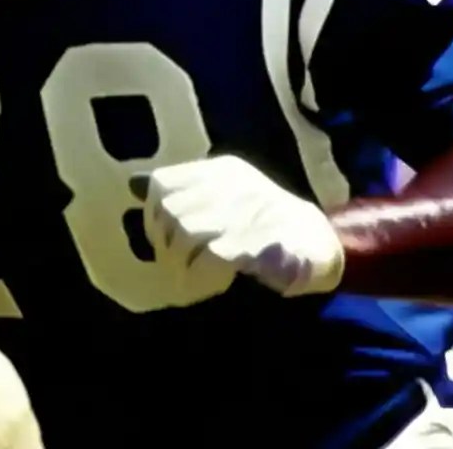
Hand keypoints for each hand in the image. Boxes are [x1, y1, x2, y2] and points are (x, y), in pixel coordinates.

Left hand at [131, 155, 344, 297]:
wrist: (319, 248)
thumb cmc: (262, 231)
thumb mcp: (221, 203)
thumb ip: (180, 194)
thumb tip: (132, 185)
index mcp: (222, 171)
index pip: (164, 184)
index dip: (156, 217)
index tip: (167, 240)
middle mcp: (234, 183)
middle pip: (170, 211)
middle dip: (169, 245)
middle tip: (185, 266)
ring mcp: (249, 210)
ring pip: (185, 232)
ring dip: (186, 263)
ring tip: (202, 276)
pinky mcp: (259, 242)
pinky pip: (212, 257)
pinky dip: (207, 275)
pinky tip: (220, 281)